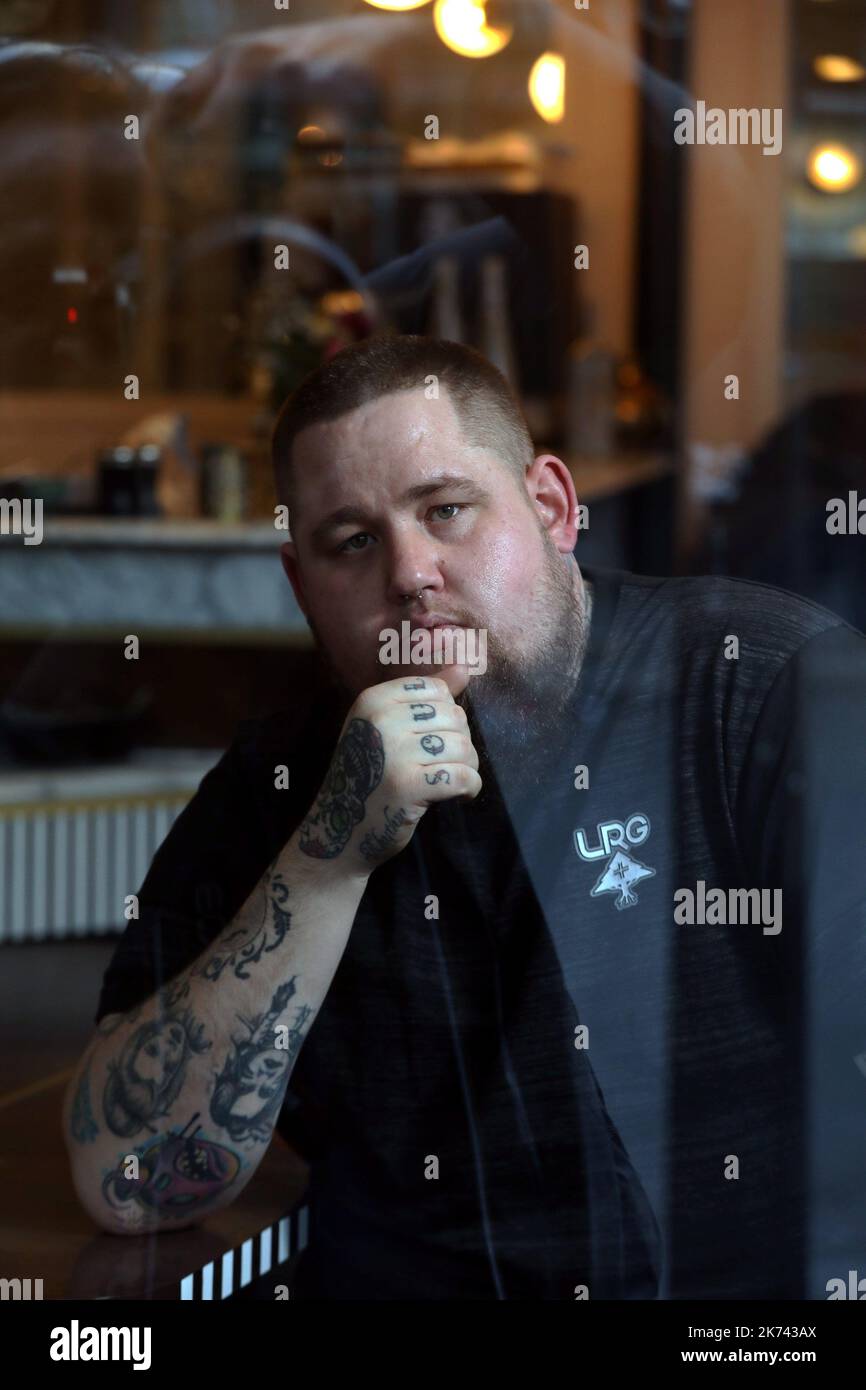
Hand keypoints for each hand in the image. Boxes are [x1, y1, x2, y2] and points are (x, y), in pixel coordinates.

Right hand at [295, 670, 480, 874]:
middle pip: (454, 716)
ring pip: (463, 746)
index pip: (436, 689)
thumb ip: (426, 696)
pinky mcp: (410, 786)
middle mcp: (381, 720)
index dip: (444, 716)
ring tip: (450, 780)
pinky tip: (458, 795)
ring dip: (467, 766)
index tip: (433, 740)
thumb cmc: (369, 776)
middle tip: (442, 765)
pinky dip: (470, 788)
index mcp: (373, 699)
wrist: (340, 832)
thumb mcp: (388, 728)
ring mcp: (394, 753)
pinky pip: (463, 776)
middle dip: (459, 743)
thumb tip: (464, 666)